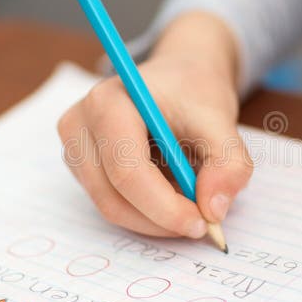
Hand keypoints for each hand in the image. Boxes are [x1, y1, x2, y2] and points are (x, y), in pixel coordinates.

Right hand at [58, 12, 252, 238]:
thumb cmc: (194, 92)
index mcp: (108, 102)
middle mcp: (79, 125)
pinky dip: (146, 212)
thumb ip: (227, 163)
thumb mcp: (222, 120)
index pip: (127, 171)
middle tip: (204, 223)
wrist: (177, 78)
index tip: (203, 223)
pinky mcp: (81, 168)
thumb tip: (214, 210)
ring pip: (111, 207)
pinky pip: (112, 204)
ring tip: (191, 199)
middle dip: (162, 219)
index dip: (164, 207)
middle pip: (113, 196)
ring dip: (155, 218)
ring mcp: (74, 148)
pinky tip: (171, 191)